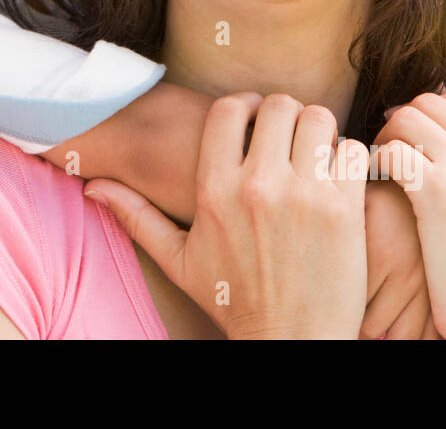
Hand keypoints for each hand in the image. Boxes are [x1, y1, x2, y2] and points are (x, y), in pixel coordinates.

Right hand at [85, 93, 369, 338]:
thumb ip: (137, 216)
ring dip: (319, 131)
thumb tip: (93, 187)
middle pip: (279, 104)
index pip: (229, 107)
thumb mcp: (179, 259)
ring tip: (315, 153)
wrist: (291, 341)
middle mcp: (258, 186)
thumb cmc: (233, 299)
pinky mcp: (344, 210)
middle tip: (288, 137)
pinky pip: (352, 150)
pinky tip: (339, 178)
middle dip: (285, 114)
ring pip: (318, 118)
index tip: (254, 121)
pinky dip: (350, 157)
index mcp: (215, 190)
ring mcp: (304, 196)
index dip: (245, 105)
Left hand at [371, 91, 445, 338]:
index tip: (409, 144)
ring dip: (383, 141)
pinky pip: (389, 151)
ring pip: (403, 120)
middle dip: (400, 126)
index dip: (423, 119)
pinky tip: (372, 185)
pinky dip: (373, 163)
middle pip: (426, 104)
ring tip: (381, 171)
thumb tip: (433, 112)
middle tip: (388, 156)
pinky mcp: (440, 191)